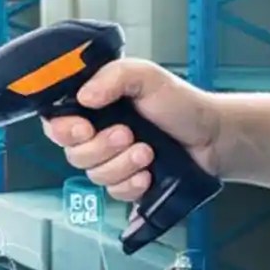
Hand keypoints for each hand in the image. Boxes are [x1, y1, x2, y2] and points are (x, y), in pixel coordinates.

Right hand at [41, 58, 222, 201]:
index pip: (57, 122)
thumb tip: (83, 97)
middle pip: (73, 153)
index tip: (84, 129)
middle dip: (100, 147)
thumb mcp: (145, 76)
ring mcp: (112, 161)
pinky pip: (113, 193)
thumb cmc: (179, 103)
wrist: (212, 138)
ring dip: (121, 165)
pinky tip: (148, 176)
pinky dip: (130, 185)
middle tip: (128, 134)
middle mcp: (97, 135)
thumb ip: (112, 77)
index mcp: (94, 107)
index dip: (63, 130)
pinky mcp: (126, 184)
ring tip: (148, 152)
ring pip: (94, 175)